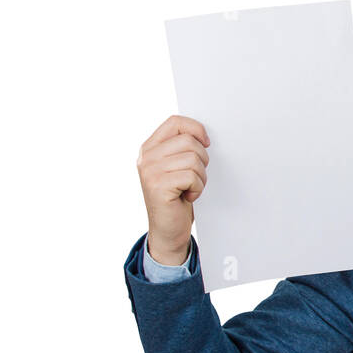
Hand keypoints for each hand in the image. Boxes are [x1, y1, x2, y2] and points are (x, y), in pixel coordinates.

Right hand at [137, 115, 210, 264]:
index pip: (175, 122)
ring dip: (200, 177)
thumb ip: (181, 149)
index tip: (206, 143)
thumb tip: (203, 134)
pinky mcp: (159, 186)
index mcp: (150, 148)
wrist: (168, 230)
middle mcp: (146, 157)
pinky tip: (188, 196)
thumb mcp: (176, 168)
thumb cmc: (177, 197)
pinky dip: (198, 188)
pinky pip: (192, 177)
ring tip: (191, 188)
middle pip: (188, 141)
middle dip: (202, 159)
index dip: (196, 129)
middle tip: (197, 176)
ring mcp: (150, 172)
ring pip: (193, 159)